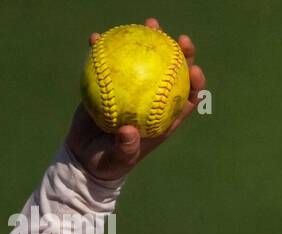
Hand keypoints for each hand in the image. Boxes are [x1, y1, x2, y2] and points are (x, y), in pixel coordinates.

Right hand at [63, 17, 205, 182]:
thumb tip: (128, 131)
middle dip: (180, 54)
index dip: (195, 83)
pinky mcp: (110, 84)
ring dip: (148, 41)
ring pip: (144, 61)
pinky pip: (109, 63)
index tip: (195, 69)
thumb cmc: (109, 162)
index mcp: (163, 118)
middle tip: (179, 38)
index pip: (187, 98)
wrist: (85, 157)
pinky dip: (103, 49)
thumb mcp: (118, 159)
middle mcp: (151, 100)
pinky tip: (96, 37)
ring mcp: (132, 90)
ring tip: (149, 23)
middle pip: (171, 73)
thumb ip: (126, 148)